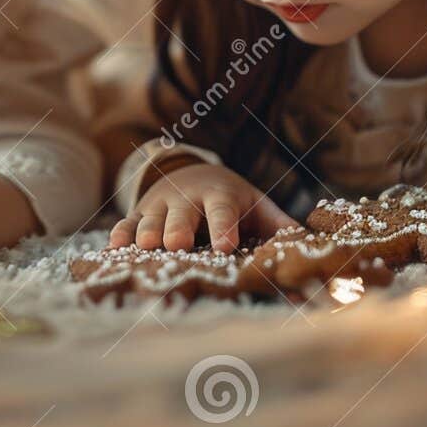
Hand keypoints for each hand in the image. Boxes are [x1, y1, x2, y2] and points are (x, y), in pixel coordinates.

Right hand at [108, 162, 295, 252]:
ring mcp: (160, 205)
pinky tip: (114, 249)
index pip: (223, 210)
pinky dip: (120, 235)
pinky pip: (126, 224)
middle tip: (179, 244)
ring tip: (147, 248)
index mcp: (221, 196)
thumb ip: (281, 228)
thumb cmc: (234, 201)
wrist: (193, 174)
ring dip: (148, 233)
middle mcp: (188, 198)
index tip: (226, 246)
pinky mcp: (139, 214)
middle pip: (182, 213)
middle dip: (180, 228)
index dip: (224, 227)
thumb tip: (312, 252)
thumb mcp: (258, 207)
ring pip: (151, 218)